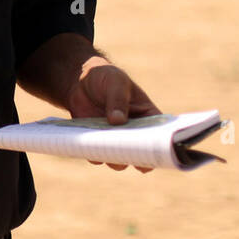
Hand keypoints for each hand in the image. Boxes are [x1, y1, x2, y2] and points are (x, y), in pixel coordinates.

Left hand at [65, 56, 159, 172]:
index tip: (154, 152)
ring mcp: (114, 138)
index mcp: (147, 116)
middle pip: (140, 153)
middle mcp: (133, 132)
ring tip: (109, 152)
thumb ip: (118, 99)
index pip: (159, 135)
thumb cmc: (105, 77)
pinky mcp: (96, 141)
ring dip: (115, 160)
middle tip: (130, 158)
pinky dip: (95, 156)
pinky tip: (91, 151)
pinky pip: (97, 155)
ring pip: (119, 159)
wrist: (78, 80)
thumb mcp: (115, 82)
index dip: (159, 146)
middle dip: (136, 158)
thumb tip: (117, 121)